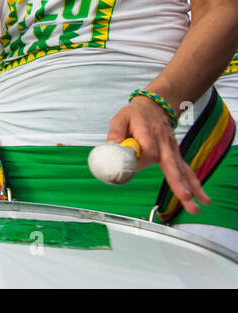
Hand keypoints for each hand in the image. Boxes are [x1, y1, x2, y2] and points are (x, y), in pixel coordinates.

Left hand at [108, 97, 208, 213]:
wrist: (155, 106)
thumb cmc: (135, 114)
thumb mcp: (120, 119)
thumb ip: (116, 134)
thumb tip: (111, 149)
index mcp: (149, 135)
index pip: (149, 153)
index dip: (140, 161)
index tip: (129, 164)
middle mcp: (164, 144)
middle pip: (172, 166)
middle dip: (178, 183)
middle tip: (185, 197)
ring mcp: (172, 150)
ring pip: (182, 170)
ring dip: (190, 188)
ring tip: (196, 206)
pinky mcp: (175, 155)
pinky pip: (185, 169)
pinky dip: (193, 183)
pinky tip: (200, 197)